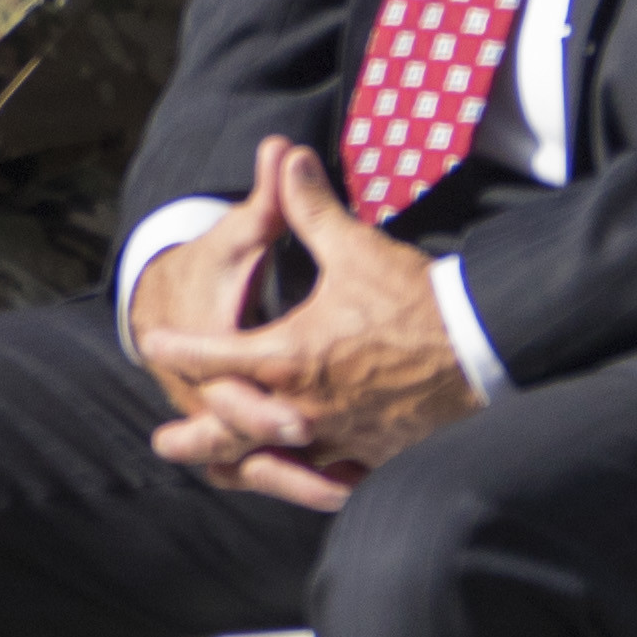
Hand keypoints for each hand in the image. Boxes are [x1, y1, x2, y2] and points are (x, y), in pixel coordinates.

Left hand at [137, 145, 477, 511]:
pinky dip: (303, 479)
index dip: (182, 349)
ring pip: (279, 460)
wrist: (482, 352)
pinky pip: (328, 476)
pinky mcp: (376, 454)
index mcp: (291, 357)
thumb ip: (310, 208)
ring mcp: (342, 438)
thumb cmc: (414, 300)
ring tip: (217, 471)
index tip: (153, 344)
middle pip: (235, 427)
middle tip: (164, 443)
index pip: (219, 356)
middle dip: (197, 433)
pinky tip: (298, 481)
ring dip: (243, 463)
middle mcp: (308, 407)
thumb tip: (284, 156)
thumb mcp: (354, 248)